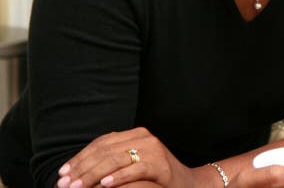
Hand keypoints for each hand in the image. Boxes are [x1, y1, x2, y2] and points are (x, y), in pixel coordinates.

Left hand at [56, 127, 193, 187]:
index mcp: (135, 134)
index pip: (100, 143)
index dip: (79, 158)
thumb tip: (76, 170)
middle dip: (82, 169)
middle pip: (105, 150)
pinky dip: (118, 178)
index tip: (62, 174)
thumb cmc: (155, 177)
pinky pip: (135, 169)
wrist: (187, 184)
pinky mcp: (160, 164)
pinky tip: (104, 186)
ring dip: (93, 175)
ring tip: (78, 187)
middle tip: (65, 185)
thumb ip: (112, 161)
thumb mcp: (132, 164)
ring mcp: (153, 149)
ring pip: (116, 159)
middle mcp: (144, 137)